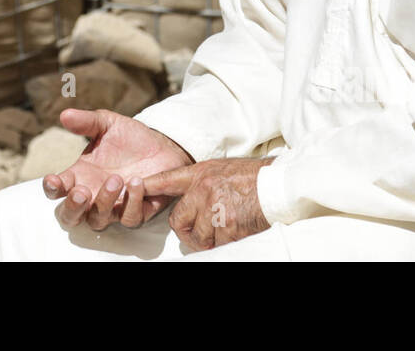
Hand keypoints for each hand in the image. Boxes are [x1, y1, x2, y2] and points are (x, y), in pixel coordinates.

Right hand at [43, 108, 194, 230]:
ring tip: (116, 178)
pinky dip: (132, 202)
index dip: (52, 188)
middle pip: (70, 217)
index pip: (57, 190)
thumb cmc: (130, 137)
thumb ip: (86, 121)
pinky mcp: (137, 212)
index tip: (54, 180)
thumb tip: (64, 115)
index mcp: (79, 175)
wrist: (163, 145)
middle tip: (81, 193)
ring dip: (103, 202)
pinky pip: (130, 218)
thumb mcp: (107, 124)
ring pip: (98, 220)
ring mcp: (114, 207)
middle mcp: (92, 195)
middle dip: (72, 208)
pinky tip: (137, 182)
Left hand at [144, 158, 271, 250]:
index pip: (169, 179)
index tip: (136, 187)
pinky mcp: (229, 225)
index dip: (150, 185)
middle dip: (189, 231)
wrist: (278, 186)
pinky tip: (236, 228)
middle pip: (180, 221)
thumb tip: (188, 200)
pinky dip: (226, 242)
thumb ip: (201, 183)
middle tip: (202, 230)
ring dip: (210, 239)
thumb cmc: (252, 178)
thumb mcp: (221, 170)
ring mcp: (216, 208)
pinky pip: (218, 244)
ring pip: (199, 237)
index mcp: (201, 174)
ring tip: (225, 227)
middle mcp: (204, 189)